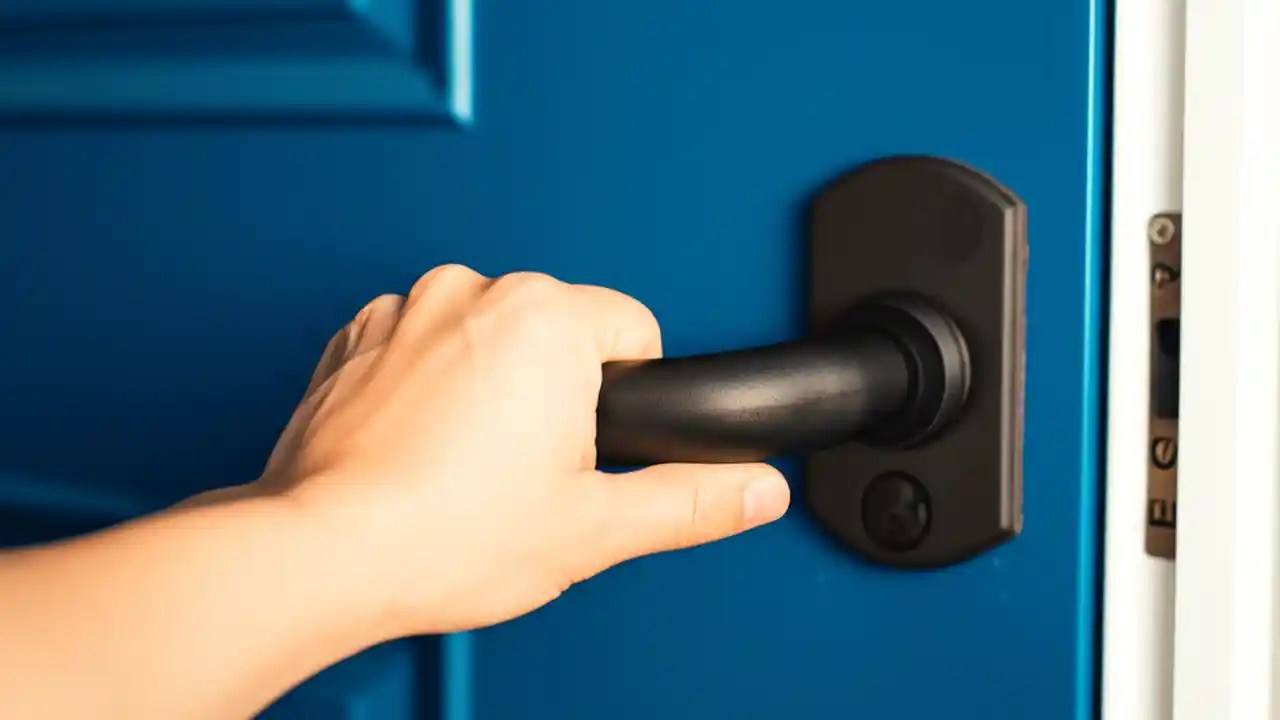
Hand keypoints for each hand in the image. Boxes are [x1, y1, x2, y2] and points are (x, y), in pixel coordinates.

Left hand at [249, 266, 789, 637]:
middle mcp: (474, 293)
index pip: (634, 328)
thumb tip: (755, 486)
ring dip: (489, 383)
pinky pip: (423, 343)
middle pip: (557, 332)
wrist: (322, 552)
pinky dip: (429, 383)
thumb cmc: (443, 535)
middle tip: (525, 469)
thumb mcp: (594, 527)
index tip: (591, 442)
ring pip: (487, 335)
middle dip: (557, 392)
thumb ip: (690, 499)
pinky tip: (421, 445)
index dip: (628, 396)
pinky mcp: (357, 335)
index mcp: (546, 319)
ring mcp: (407, 309)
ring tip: (465, 462)